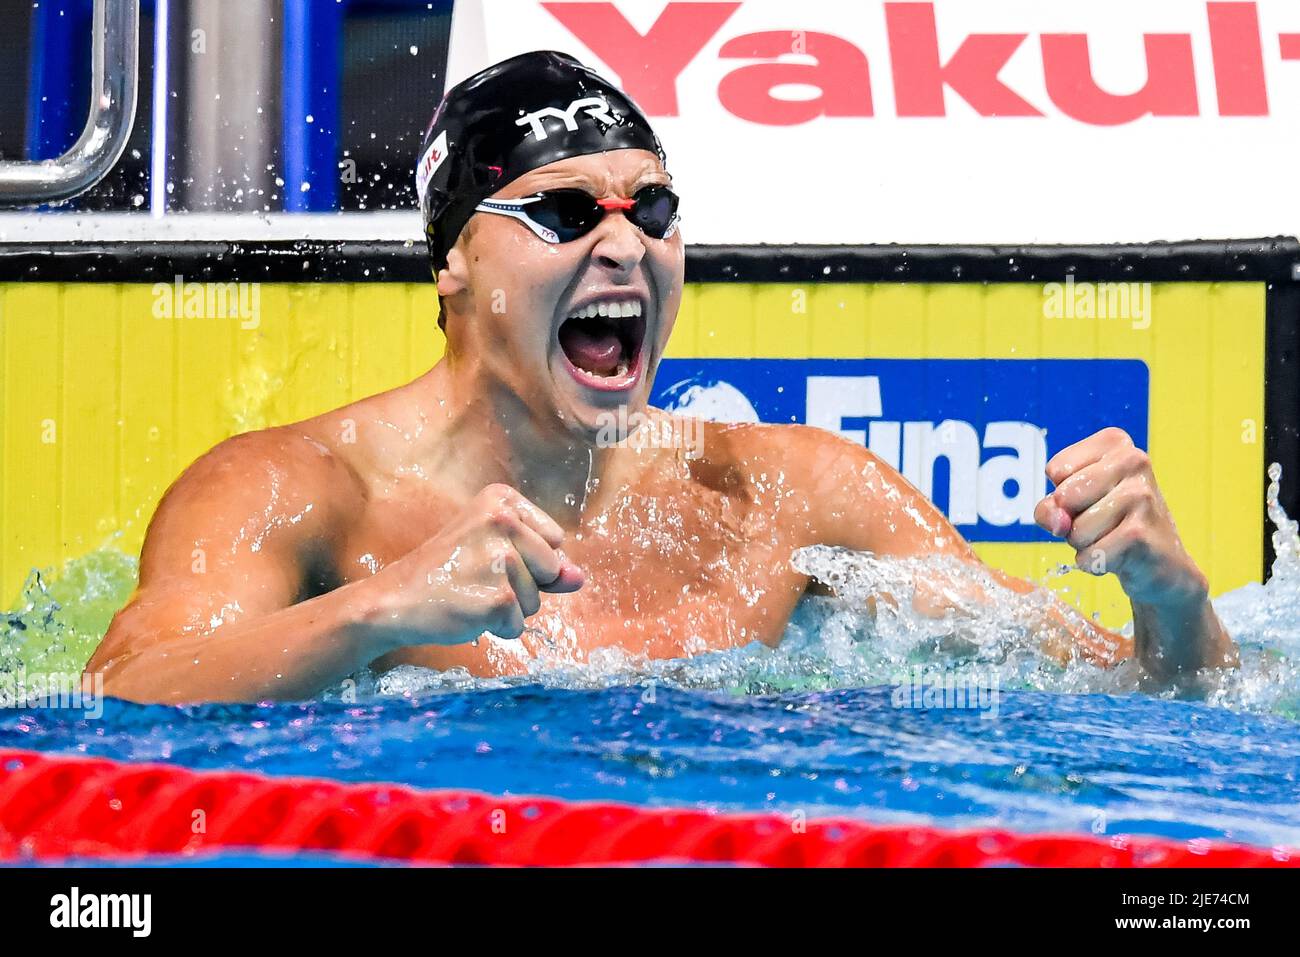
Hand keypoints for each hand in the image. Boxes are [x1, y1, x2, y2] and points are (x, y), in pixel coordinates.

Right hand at [361, 484, 583, 644]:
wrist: (394, 600)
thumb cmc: (446, 572)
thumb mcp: (493, 551)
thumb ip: (542, 561)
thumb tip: (580, 578)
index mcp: (502, 499)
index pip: (555, 539)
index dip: (529, 558)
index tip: (486, 554)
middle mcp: (503, 521)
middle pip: (552, 568)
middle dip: (524, 584)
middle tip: (476, 577)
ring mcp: (500, 560)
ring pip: (536, 600)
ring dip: (508, 607)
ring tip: (469, 592)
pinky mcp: (498, 598)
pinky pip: (519, 624)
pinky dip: (497, 628)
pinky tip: (466, 611)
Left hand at [1034, 428, 1204, 606]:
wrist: (1161, 561)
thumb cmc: (1111, 523)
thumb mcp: (1072, 504)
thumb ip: (1049, 507)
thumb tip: (1058, 522)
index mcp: (1114, 443)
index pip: (1056, 470)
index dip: (1062, 495)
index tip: (1092, 497)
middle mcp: (1133, 460)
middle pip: (1063, 498)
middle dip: (1071, 521)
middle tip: (1102, 521)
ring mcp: (1141, 495)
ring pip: (1075, 529)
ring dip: (1084, 543)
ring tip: (1112, 537)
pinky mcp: (1140, 532)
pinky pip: (1090, 554)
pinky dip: (1095, 562)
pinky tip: (1119, 555)